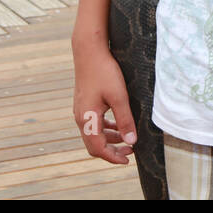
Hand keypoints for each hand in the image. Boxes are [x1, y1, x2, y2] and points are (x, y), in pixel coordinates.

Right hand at [72, 38, 136, 164]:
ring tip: (128, 140)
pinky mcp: (84, 103)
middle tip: (131, 151)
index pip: (98, 148)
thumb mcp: (119, 96)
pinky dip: (106, 128)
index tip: (128, 160)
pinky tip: (118, 124)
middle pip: (94, 144)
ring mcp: (81, 110)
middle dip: (112, 150)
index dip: (112, 157)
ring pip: (94, 133)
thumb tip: (132, 140)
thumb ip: (125, 119)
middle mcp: (81, 117)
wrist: (89, 51)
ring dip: (110, 139)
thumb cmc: (105, 72)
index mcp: (87, 118)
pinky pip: (94, 123)